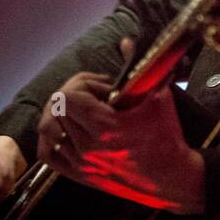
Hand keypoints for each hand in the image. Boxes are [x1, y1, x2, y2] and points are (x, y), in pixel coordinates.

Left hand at [37, 39, 205, 214]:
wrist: (171, 178)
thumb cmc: (166, 137)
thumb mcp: (159, 97)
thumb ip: (140, 68)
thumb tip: (125, 42)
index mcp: (105, 127)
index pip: (67, 96)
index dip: (83, 84)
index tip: (103, 88)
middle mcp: (87, 146)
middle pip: (56, 108)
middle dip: (73, 94)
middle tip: (94, 95)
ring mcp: (81, 163)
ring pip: (48, 129)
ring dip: (61, 113)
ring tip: (80, 110)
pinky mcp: (80, 175)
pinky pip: (48, 154)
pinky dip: (50, 138)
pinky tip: (66, 129)